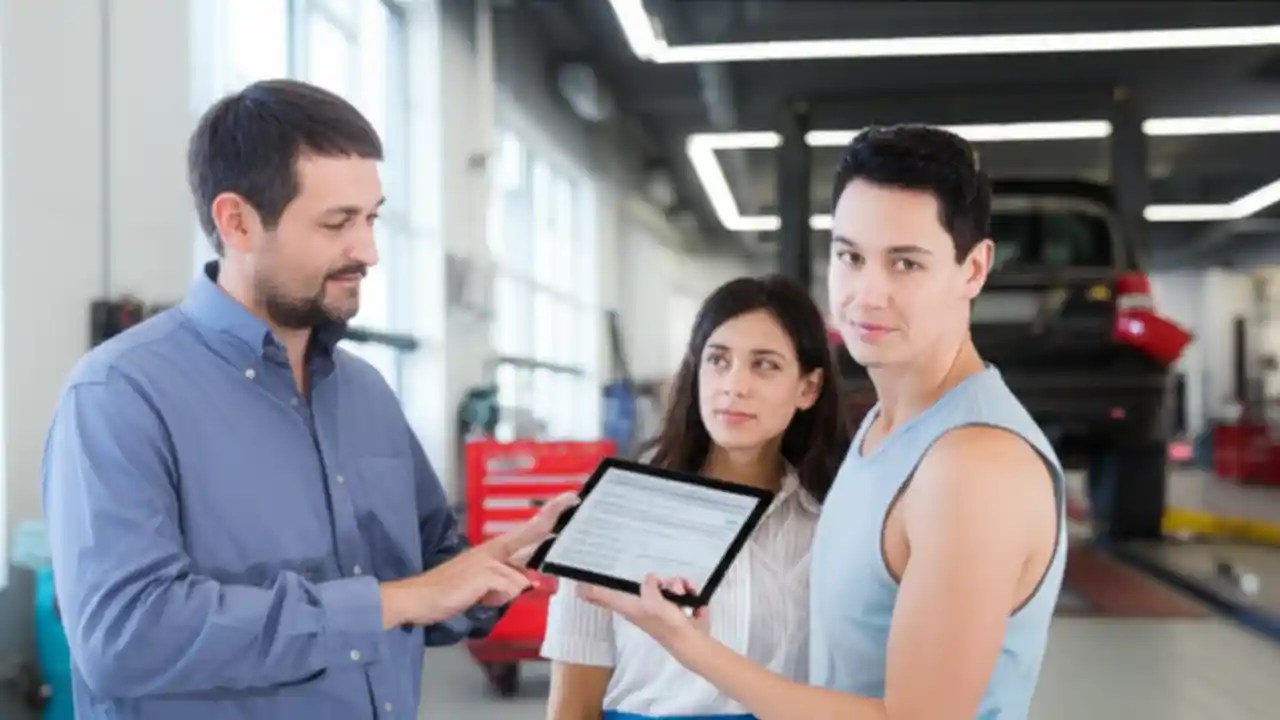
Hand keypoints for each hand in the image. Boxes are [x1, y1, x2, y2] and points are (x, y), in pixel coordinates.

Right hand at [381, 492, 578, 627]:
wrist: (418, 597)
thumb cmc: (449, 591)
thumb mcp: (485, 585)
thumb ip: (507, 582)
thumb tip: (527, 583)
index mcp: (495, 550)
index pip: (528, 528)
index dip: (550, 513)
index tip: (569, 498)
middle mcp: (494, 550)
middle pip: (531, 532)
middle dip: (552, 519)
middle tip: (572, 499)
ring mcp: (489, 560)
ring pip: (520, 579)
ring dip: (504, 595)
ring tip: (479, 596)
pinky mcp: (485, 573)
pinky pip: (509, 590)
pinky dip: (496, 601)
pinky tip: (477, 599)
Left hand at [578, 574, 708, 646]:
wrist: (692, 641)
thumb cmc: (668, 626)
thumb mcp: (653, 603)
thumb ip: (648, 586)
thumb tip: (651, 578)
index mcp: (630, 606)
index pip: (605, 597)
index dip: (592, 591)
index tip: (577, 584)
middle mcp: (642, 604)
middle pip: (641, 583)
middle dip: (656, 580)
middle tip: (663, 585)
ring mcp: (659, 604)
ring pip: (663, 582)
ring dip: (675, 584)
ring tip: (680, 593)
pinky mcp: (674, 604)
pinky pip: (678, 587)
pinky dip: (685, 588)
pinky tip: (689, 594)